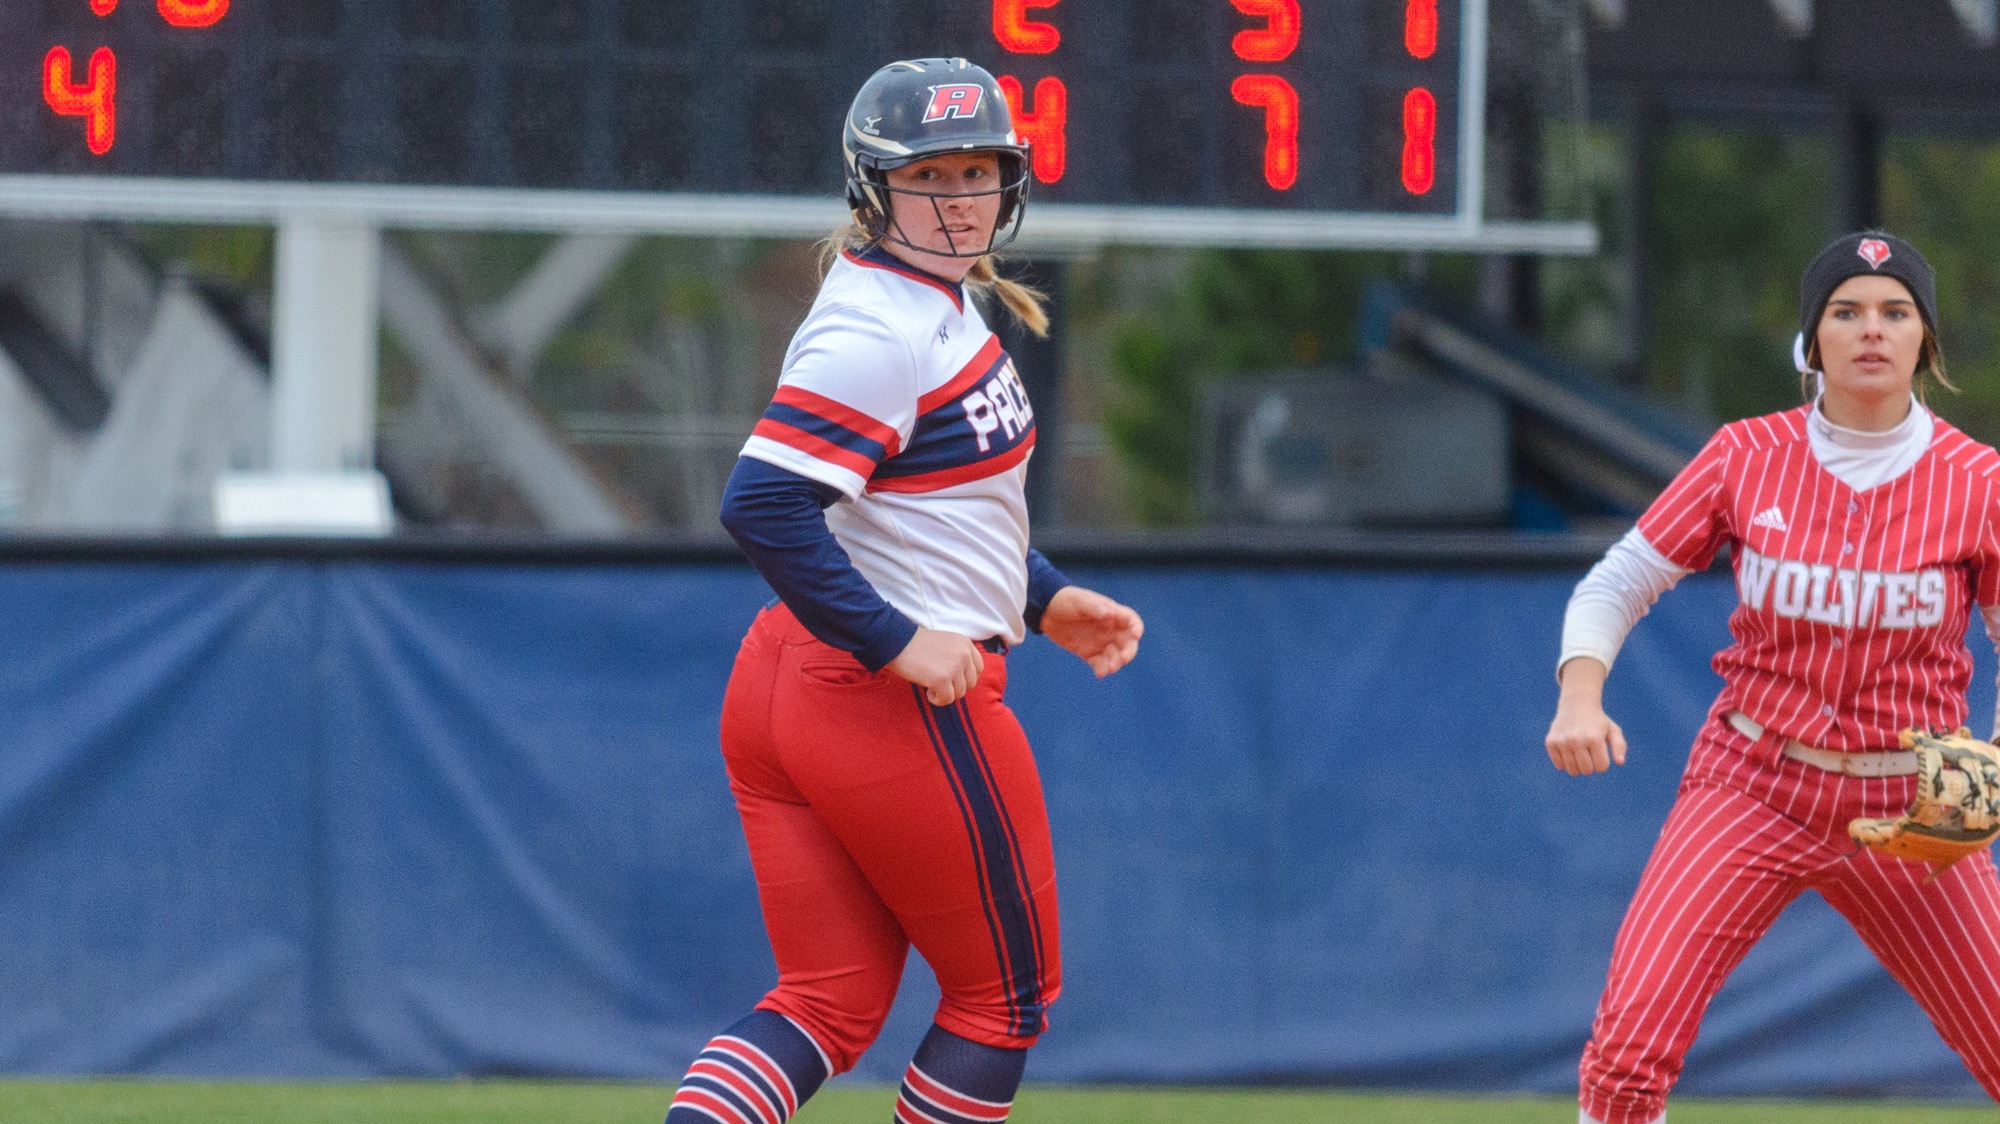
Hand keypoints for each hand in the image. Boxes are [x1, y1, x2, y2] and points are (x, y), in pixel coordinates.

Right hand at [888, 628, 984, 705]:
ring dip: (945, 693)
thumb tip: (964, 680)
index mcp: (966, 644)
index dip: (966, 677)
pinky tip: (928, 692)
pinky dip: (937, 699)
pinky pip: (947, 699)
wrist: (897, 642)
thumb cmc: (917, 644)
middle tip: (939, 683)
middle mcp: (964, 654)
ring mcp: (954, 667)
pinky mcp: (942, 680)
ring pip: (960, 693)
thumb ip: (958, 657)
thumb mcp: (946, 643)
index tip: (953, 679)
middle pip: (970, 683)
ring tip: (931, 686)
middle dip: (955, 687)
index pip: (978, 668)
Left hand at [1041, 585, 1142, 677]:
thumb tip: (1110, 613)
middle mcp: (1110, 629)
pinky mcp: (1089, 653)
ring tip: (1111, 669)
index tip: (1135, 636)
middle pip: (1127, 642)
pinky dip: (1102, 669)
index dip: (1136, 628)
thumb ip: (1094, 607)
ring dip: (1116, 663)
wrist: (1045, 611)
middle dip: (1129, 651)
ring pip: (1115, 655)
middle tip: (1123, 658)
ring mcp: (1100, 642)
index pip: (1131, 621)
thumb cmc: (1065, 600)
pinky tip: (1100, 673)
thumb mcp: (1079, 601)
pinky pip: (1100, 663)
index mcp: (1112, 614)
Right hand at [1546, 657, 1626, 775]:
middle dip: (1591, 765)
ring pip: (1572, 771)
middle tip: (1589, 752)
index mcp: (1594, 738)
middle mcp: (1576, 740)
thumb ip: (1620, 746)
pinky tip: (1568, 751)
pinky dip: (1565, 762)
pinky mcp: (1551, 742)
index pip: (1601, 767)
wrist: (1576, 704)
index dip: (1603, 763)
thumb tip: (1620, 762)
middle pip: (1587, 770)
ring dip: (1578, 766)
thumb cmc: (1597, 721)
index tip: (1600, 752)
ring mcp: (1562, 741)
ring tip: (1579, 753)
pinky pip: (1559, 766)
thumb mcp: (1613, 730)